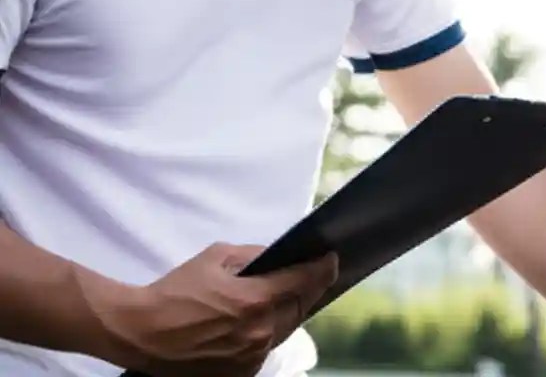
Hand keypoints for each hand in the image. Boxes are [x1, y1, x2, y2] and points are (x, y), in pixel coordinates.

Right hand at [95, 242, 337, 376]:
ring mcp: (251, 357)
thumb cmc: (174, 291)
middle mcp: (260, 332)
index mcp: (256, 300)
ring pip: (285, 329)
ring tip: (278, 298)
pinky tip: (255, 322)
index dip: (323, 268)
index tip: (331, 259)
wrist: (139, 332)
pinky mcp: (240, 374)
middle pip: (300, 307)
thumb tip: (276, 259)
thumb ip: (253, 256)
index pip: (306, 282)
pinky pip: (265, 349)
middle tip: (305, 276)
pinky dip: (266, 333)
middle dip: (305, 289)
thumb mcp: (215, 258)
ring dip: (286, 312)